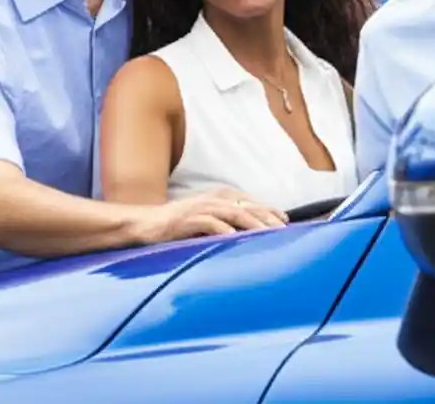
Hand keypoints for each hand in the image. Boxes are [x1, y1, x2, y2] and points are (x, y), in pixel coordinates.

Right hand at [139, 187, 287, 243]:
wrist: (148, 223)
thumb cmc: (181, 223)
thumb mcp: (208, 216)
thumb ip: (228, 219)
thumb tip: (253, 231)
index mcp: (222, 196)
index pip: (252, 202)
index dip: (270, 211)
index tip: (286, 221)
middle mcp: (215, 199)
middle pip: (248, 207)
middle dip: (268, 218)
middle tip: (284, 231)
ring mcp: (202, 208)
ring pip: (235, 214)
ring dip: (254, 224)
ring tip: (268, 234)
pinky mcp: (189, 220)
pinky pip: (211, 224)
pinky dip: (225, 230)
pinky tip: (236, 238)